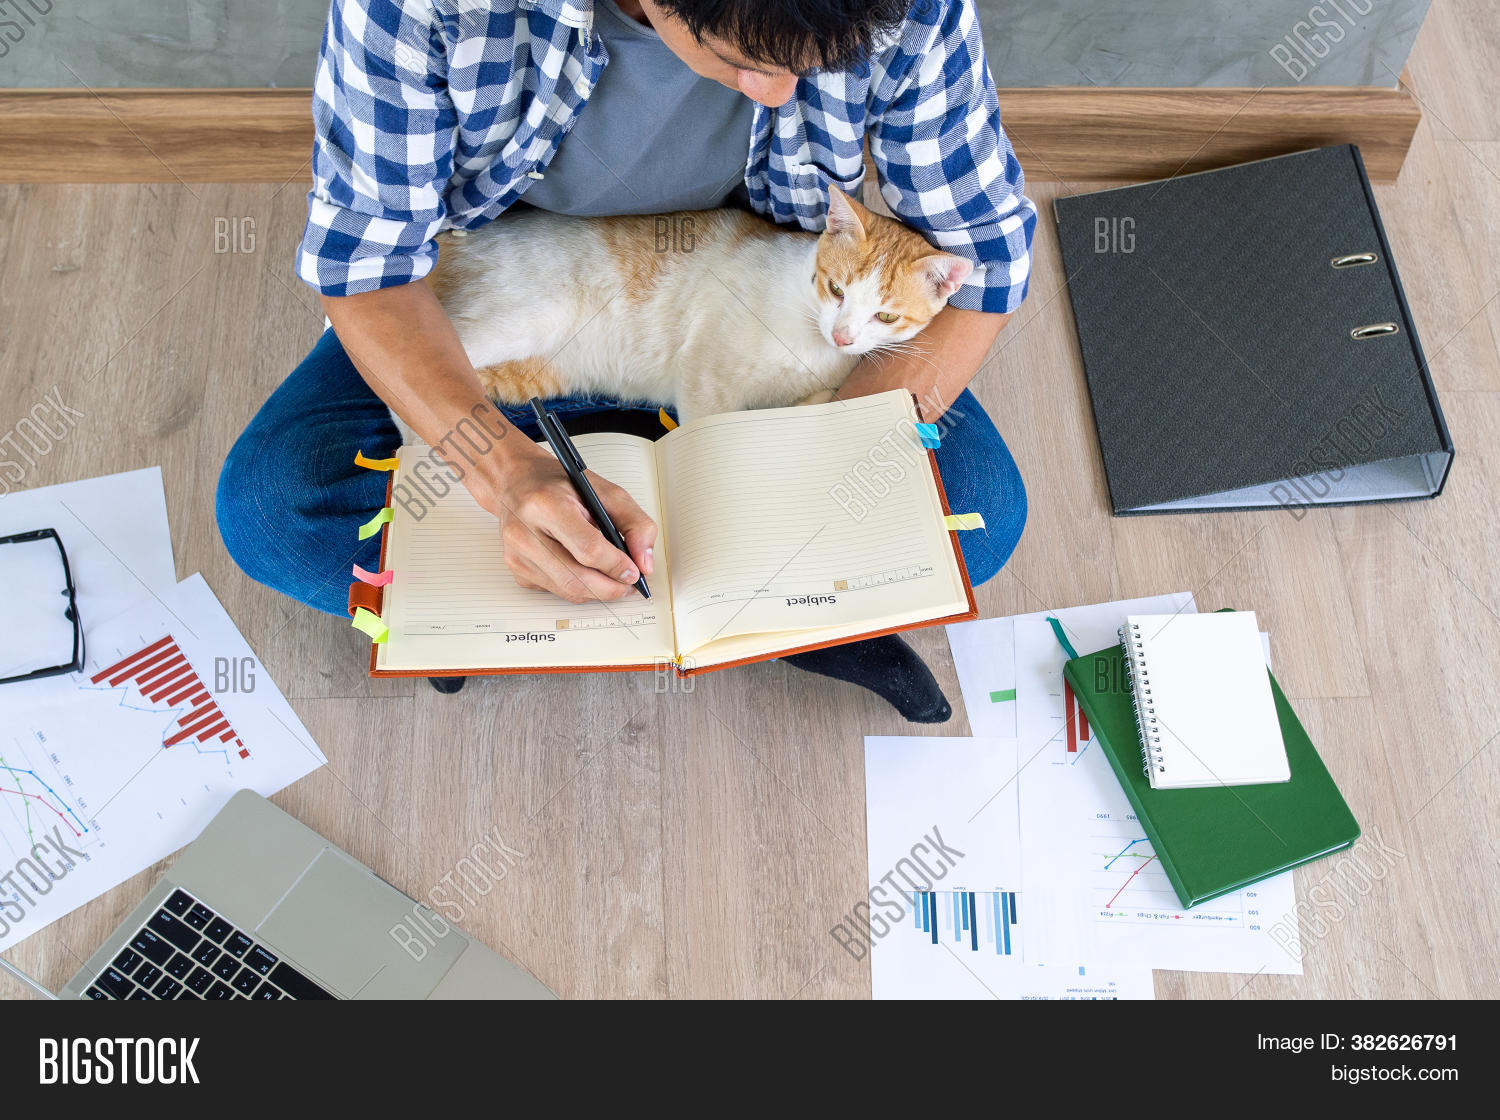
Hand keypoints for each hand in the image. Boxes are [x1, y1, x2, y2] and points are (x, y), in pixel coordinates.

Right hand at [477, 439, 656, 603]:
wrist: (516, 482)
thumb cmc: (557, 484)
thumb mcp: (603, 490)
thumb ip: (634, 523)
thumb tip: (644, 563)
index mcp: (546, 504)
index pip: (588, 549)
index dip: (617, 566)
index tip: (634, 571)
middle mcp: (524, 532)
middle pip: (576, 579)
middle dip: (611, 587)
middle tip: (629, 584)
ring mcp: (516, 554)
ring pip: (567, 591)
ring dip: (597, 591)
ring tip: (612, 578)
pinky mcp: (515, 569)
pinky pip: (555, 590)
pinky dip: (577, 586)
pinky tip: (584, 570)